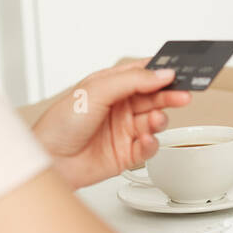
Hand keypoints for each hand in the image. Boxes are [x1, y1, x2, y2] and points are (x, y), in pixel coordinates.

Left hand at [32, 60, 190, 188]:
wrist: (50, 160)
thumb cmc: (60, 124)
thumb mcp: (96, 91)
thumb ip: (131, 81)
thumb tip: (161, 73)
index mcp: (110, 86)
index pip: (143, 74)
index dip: (161, 72)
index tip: (180, 72)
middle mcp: (119, 107)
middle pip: (154, 97)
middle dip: (170, 95)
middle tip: (183, 96)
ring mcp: (124, 130)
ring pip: (155, 121)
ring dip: (160, 120)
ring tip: (156, 120)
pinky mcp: (127, 153)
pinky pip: (149, 147)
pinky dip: (152, 143)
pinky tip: (146, 139)